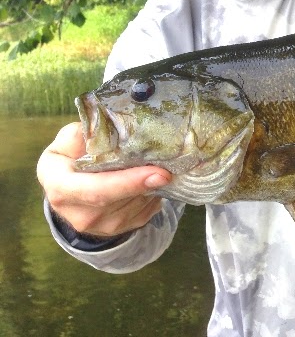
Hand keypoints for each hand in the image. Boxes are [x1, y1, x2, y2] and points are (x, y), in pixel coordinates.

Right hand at [36, 122, 171, 237]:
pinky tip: (151, 182)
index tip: (156, 173)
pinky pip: (144, 213)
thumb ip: (80, 135)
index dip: (127, 182)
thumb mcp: (65, 144)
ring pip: (135, 206)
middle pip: (120, 200)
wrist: (66, 194)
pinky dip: (152, 197)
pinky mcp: (117, 230)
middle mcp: (78, 212)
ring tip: (157, 168)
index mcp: (60, 187)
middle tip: (168, 171)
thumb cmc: (68, 160)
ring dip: (151, 188)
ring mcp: (99, 226)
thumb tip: (104, 129)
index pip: (96, 190)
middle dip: (146, 184)